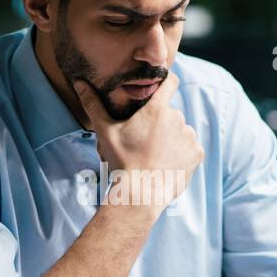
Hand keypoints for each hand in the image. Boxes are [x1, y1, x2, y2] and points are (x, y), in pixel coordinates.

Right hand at [74, 71, 202, 213]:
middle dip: (160, 122)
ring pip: (181, 130)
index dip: (166, 82)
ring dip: (171, 138)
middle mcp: (177, 118)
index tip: (158, 90)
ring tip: (154, 155)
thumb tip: (79, 82)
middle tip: (145, 140)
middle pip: (170, 113)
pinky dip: (181, 153)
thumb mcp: (105, 131)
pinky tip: (166, 164)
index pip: (170, 82)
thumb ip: (93, 104)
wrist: (141, 195)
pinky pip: (190, 147)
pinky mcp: (197, 153)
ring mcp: (189, 136)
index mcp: (156, 110)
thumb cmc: (121, 161)